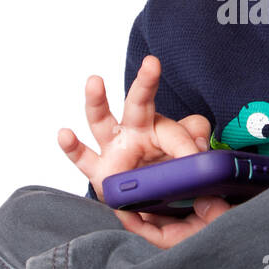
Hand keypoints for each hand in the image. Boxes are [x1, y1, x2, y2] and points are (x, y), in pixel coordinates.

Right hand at [57, 55, 231, 247]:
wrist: (150, 204)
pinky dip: (72, 147)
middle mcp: (136, 132)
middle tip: (152, 64)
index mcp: (162, 130)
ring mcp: (114, 149)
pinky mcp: (99, 170)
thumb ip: (195, 152)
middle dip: (146, 83)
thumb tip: (203, 156)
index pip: (177, 131)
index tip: (198, 157)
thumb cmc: (167, 174)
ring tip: (95, 82)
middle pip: (140, 103)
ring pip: (103, 121)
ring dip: (98, 102)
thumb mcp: (187, 163)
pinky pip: (83, 157)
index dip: (189, 144)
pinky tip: (65, 134)